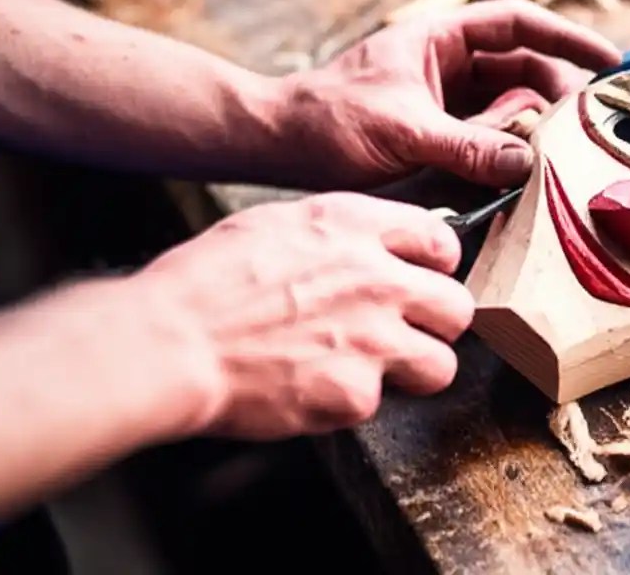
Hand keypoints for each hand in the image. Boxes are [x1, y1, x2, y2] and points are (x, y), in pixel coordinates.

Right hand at [136, 192, 471, 439]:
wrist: (171, 340)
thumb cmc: (206, 282)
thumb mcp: (276, 225)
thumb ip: (337, 235)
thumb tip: (370, 246)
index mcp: (356, 228)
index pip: (442, 242)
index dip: (435, 265)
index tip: (423, 279)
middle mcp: (377, 279)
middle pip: (457, 307)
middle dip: (437, 324)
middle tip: (410, 332)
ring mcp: (374, 339)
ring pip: (441, 365)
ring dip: (413, 371)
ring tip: (371, 369)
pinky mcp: (356, 393)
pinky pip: (378, 404)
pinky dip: (350, 402)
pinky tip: (315, 388)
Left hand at [273, 0, 620, 190]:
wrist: (278, 147)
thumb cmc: (327, 118)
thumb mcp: (402, 130)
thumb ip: (466, 145)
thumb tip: (525, 162)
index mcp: (441, 39)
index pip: (518, 24)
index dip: (567, 38)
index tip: (608, 62)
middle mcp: (449, 67)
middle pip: (522, 72)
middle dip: (555, 98)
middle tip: (584, 130)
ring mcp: (444, 103)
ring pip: (507, 111)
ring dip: (532, 133)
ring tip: (560, 159)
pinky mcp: (438, 138)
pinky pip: (486, 143)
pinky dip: (506, 158)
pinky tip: (523, 179)